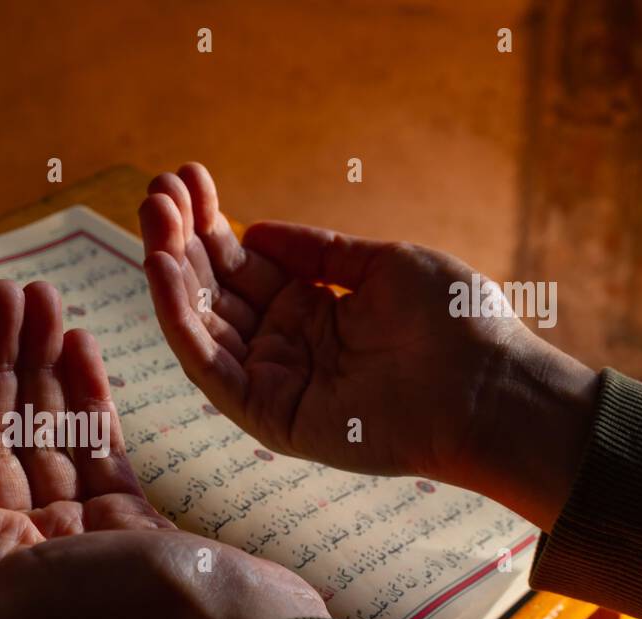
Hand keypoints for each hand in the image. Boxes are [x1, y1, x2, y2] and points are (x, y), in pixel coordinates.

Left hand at [0, 279, 327, 618]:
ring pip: (45, 431)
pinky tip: (77, 341)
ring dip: (37, 364)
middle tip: (5, 288)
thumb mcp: (8, 603)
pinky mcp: (128, 520)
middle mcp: (25, 546)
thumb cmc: (122, 617)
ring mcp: (78, 531)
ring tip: (41, 296)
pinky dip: (84, 394)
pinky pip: (95, 446)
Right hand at [138, 163, 598, 529]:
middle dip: (181, 240)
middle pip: (214, 290)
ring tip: (151, 220)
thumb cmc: (453, 322)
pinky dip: (183, 321)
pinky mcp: (269, 415)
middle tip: (154, 191)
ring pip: (203, 324)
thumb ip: (316, 250)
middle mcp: (283, 345)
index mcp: (310, 309)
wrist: (490, 386)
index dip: (210, 224)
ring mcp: (273, 381)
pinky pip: (212, 367)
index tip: (185, 180)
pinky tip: (165, 271)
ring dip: (171, 272)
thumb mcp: (380, 264)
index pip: (242, 264)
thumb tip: (253, 229)